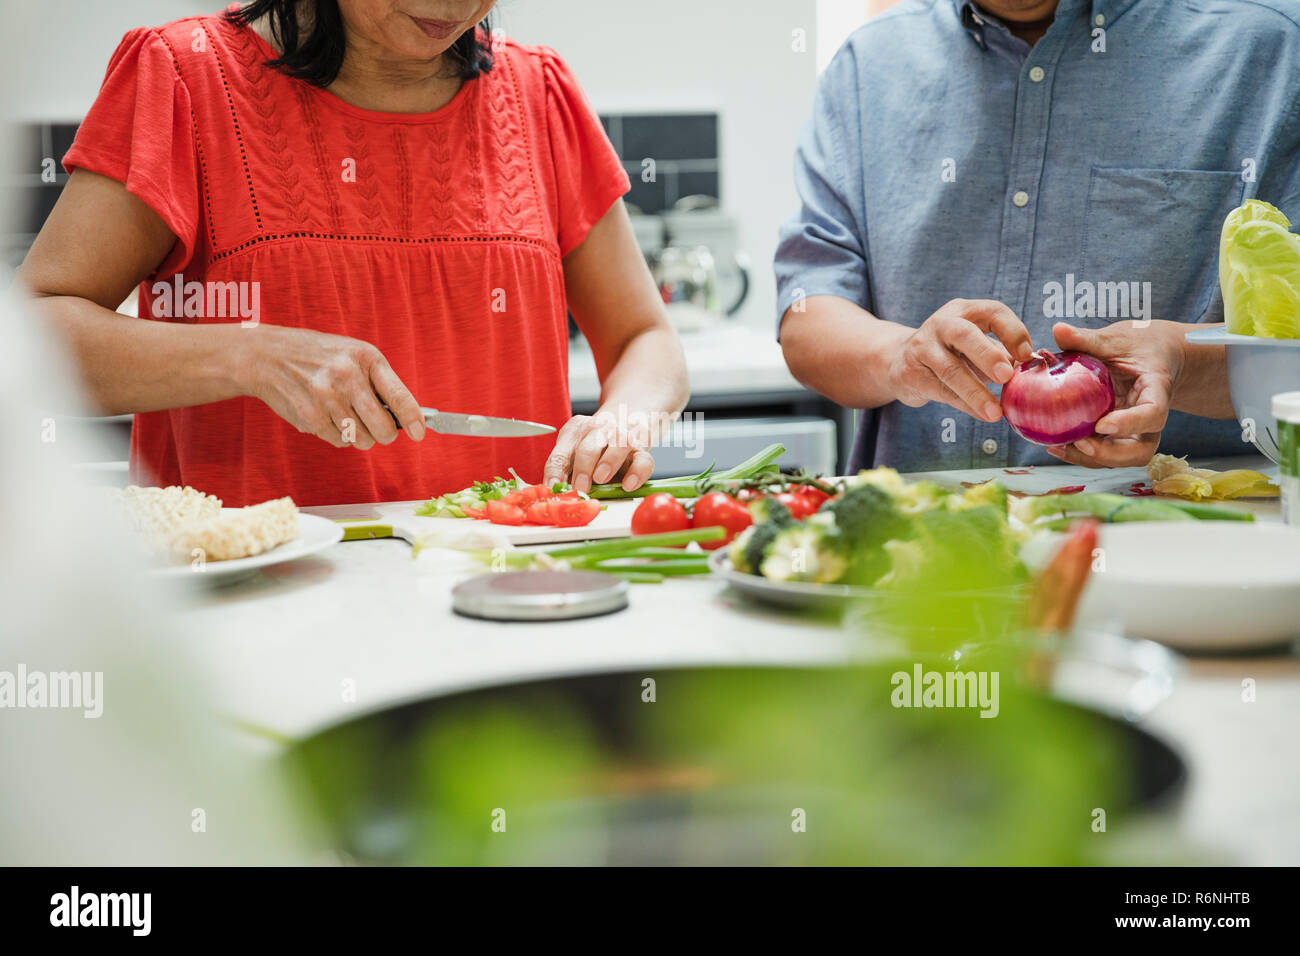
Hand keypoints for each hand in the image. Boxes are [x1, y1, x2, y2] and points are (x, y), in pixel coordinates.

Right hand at [242, 326, 425, 448]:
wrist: (268, 355)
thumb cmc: (318, 357)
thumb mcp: (353, 355)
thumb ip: (379, 382)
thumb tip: (404, 419)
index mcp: (365, 358)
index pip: (398, 396)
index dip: (412, 419)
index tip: (419, 434)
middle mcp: (347, 377)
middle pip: (383, 429)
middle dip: (384, 434)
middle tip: (377, 428)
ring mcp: (327, 398)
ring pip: (361, 440)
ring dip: (359, 436)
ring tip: (344, 415)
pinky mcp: (309, 417)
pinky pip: (339, 442)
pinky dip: (337, 435)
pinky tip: (324, 415)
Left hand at [543, 409, 656, 493]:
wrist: (627, 418)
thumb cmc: (597, 444)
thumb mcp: (576, 451)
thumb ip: (565, 469)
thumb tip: (554, 492)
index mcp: (576, 431)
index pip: (561, 453)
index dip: (555, 471)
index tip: (553, 487)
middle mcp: (599, 430)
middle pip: (589, 446)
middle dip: (583, 468)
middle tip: (580, 487)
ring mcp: (622, 438)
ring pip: (618, 445)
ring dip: (608, 462)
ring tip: (601, 478)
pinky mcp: (642, 450)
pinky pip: (643, 460)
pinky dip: (637, 473)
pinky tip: (628, 484)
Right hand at [886, 299, 1033, 421]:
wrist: (898, 360)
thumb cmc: (951, 352)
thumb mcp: (976, 344)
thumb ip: (1002, 353)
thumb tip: (1032, 370)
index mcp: (965, 310)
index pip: (993, 312)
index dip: (1013, 331)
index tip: (1027, 355)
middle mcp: (941, 324)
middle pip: (964, 335)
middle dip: (987, 355)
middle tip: (1006, 376)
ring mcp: (922, 347)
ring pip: (950, 369)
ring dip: (975, 392)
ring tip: (995, 412)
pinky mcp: (911, 372)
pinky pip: (941, 390)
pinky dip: (963, 404)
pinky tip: (981, 415)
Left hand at [1044, 321, 1183, 467]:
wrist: (1154, 356)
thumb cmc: (1137, 345)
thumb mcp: (1116, 339)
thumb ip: (1088, 338)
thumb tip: (1058, 329)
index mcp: (1156, 390)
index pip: (1153, 413)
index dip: (1130, 423)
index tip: (1102, 424)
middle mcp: (1150, 418)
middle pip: (1140, 450)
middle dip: (1110, 454)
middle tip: (1079, 444)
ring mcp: (1136, 431)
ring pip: (1122, 459)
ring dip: (1091, 459)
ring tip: (1058, 448)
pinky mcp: (1119, 437)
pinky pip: (1105, 453)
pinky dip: (1081, 454)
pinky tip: (1055, 445)